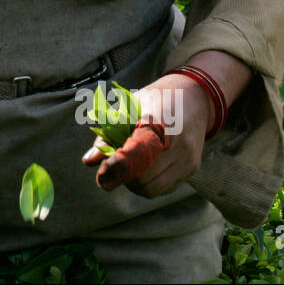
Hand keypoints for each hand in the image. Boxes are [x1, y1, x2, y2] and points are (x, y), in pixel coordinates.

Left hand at [81, 73, 211, 196]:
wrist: (195, 96)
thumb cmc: (155, 99)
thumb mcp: (129, 106)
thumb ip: (108, 133)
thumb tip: (88, 161)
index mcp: (158, 121)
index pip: (136, 153)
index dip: (117, 168)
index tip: (101, 176)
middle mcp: (177, 142)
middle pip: (142, 176)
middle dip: (122, 177)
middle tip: (111, 168)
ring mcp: (187, 157)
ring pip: (153, 188)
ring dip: (135, 184)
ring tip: (127, 169)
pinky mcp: (193, 167)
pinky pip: (165, 188)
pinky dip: (149, 185)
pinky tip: (143, 170)